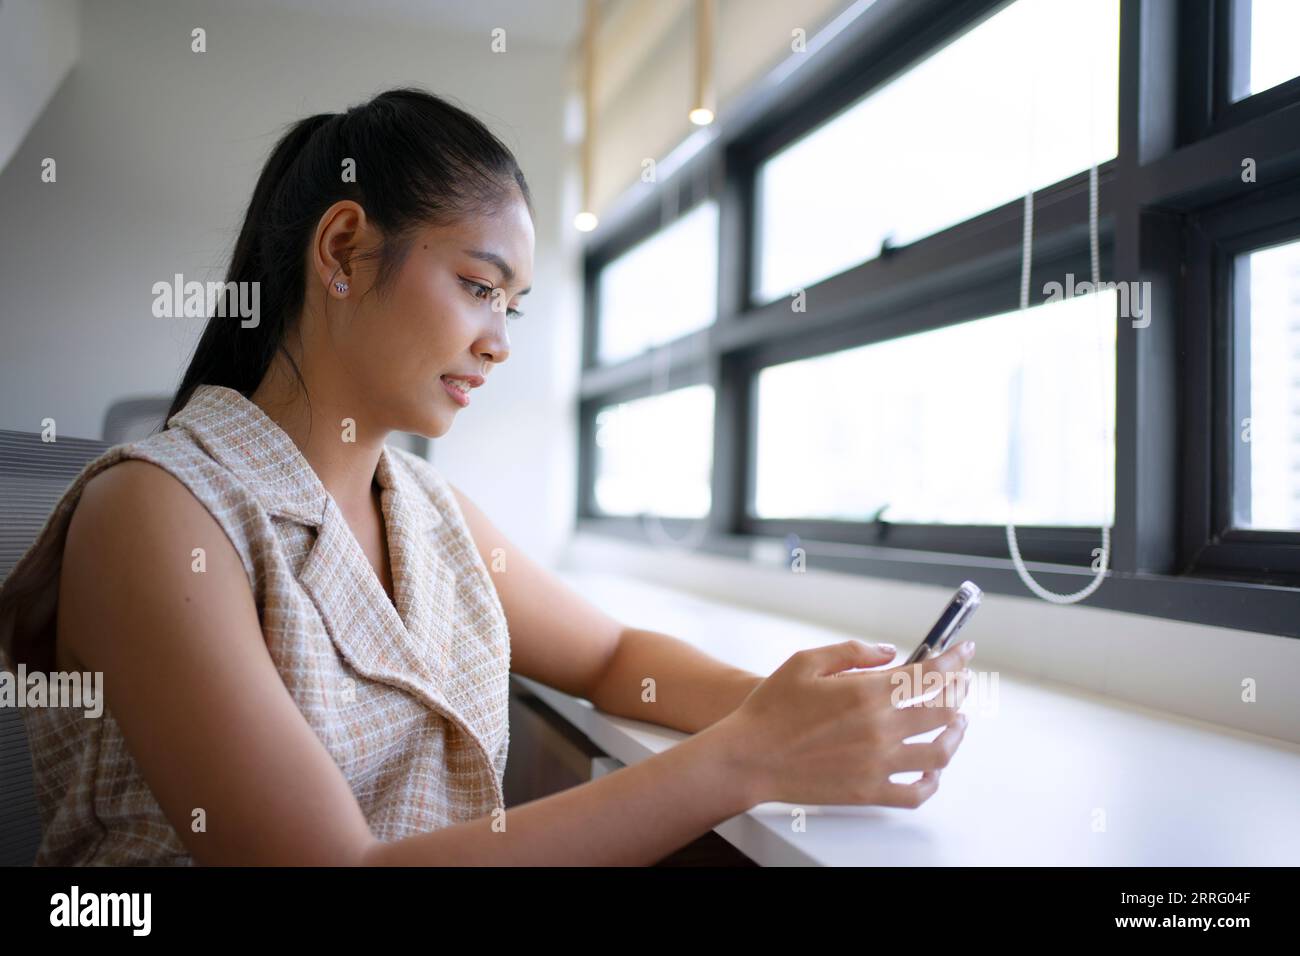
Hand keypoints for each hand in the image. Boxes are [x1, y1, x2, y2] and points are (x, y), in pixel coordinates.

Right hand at [716, 638, 974, 808]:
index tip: (963, 652)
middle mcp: (880, 728)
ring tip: (957, 724)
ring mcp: (878, 763)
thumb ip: (853, 652)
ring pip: (940, 751)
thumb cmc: (771, 709)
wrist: (749, 757)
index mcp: (866, 692)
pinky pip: (917, 792)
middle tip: (959, 684)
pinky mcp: (870, 791)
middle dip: (958, 691)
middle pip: (942, 709)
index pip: (929, 674)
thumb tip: (890, 653)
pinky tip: (933, 770)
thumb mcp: (806, 662)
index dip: (954, 660)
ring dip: (955, 734)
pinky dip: (933, 781)